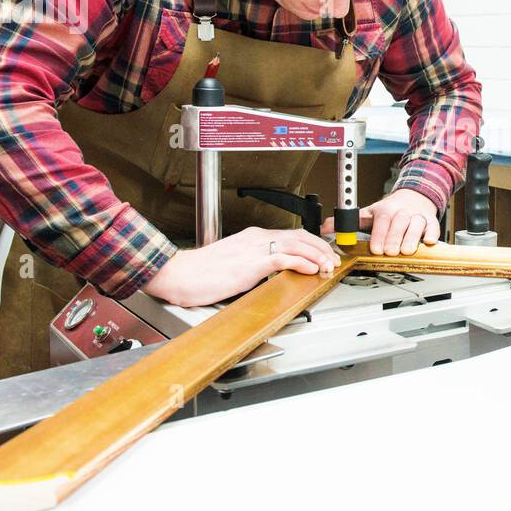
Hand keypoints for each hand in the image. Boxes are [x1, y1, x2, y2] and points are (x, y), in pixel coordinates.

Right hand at [144, 226, 340, 306]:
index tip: (323, 253)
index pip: (290, 235)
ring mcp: (254, 249)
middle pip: (299, 236)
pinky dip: (302, 262)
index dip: (311, 244)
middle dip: (320, 247)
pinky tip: (311, 269)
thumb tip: (270, 275)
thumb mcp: (233, 266)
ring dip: (317, 255)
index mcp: (252, 238)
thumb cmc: (199, 273)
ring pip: (296, 245)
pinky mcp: (250, 263)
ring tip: (328, 265)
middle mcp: (255, 239)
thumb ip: (253, 266)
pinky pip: (284, 258)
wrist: (177, 274)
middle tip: (333, 259)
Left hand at [321, 188, 440, 255]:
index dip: (379, 235)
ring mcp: (417, 216)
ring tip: (407, 250)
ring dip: (412, 237)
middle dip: (394, 239)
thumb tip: (324, 228)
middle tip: (390, 252)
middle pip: (398, 223)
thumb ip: (349, 223)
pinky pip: (433, 227)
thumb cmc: (390, 210)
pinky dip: (432, 234)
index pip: (381, 221)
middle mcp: (401, 212)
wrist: (414, 197)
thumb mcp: (368, 214)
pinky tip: (428, 241)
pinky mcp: (430, 221)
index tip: (376, 248)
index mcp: (385, 210)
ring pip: (415, 225)